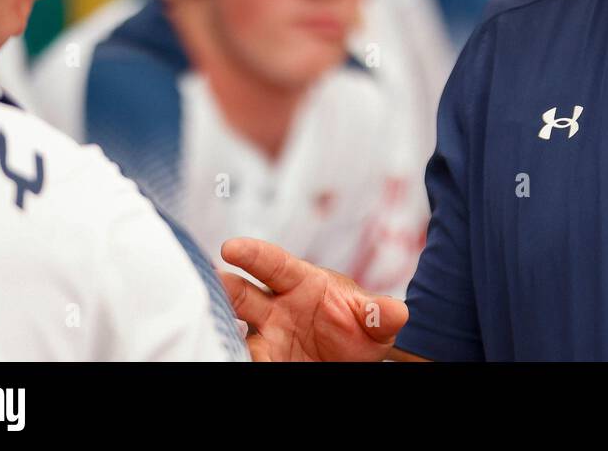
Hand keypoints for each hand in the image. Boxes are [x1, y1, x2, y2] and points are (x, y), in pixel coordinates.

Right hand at [220, 237, 407, 360]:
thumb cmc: (360, 329)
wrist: (355, 360)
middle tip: (209, 282)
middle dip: (224, 287)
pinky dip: (237, 356)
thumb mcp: (376, 322)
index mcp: (300, 282)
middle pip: (242, 294)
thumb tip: (398, 312)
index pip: (274, 264)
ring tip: (211, 328)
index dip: (253, 255)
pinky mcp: (264, 359)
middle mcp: (275, 307)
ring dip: (222, 325)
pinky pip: (245, 357)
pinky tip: (229, 354)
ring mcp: (267, 336)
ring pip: (236, 329)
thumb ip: (380, 314)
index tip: (230, 247)